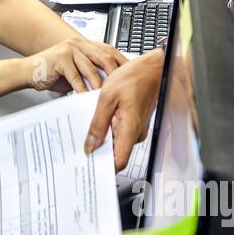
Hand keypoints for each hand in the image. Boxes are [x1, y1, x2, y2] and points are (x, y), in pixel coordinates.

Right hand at [24, 37, 126, 93]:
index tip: (131, 74)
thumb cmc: (52, 72)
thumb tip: (110, 86)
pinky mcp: (60, 58)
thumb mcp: (76, 71)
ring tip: (105, 96)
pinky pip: (75, 76)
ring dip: (99, 84)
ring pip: (90, 67)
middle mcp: (79, 44)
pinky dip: (82, 88)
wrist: (28, 71)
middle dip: (115, 73)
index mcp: (85, 45)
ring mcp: (69, 49)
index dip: (121, 62)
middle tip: (122, 88)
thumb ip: (91, 73)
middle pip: (104, 57)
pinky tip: (85, 97)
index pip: (109, 51)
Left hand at [83, 47, 164, 167]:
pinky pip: (121, 131)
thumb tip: (91, 146)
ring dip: (103, 138)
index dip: (103, 167)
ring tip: (86, 131)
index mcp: (130, 130)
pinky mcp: (136, 122)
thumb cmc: (134, 77)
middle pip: (116, 152)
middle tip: (81, 146)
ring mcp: (138, 128)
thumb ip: (98, 124)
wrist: (152, 67)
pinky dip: (109, 128)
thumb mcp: (107, 97)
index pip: (119, 162)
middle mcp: (137, 133)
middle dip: (99, 151)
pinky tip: (98, 120)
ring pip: (117, 141)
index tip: (88, 165)